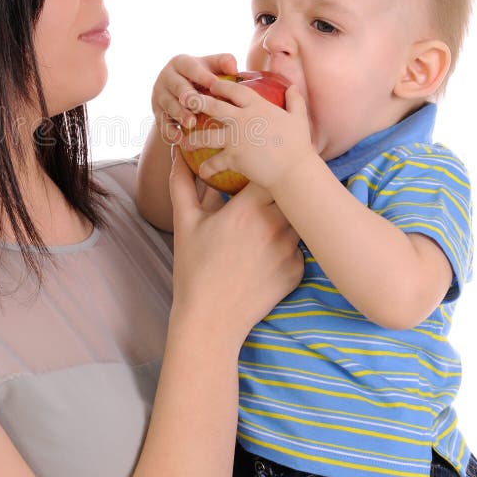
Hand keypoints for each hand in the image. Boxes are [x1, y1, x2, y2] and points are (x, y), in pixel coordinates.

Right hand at [152, 53, 237, 144]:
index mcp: (180, 62)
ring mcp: (159, 95)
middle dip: (187, 96)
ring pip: (168, 105)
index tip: (214, 84)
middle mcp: (166, 77)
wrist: (181, 93)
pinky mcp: (157, 112)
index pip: (189, 67)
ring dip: (179, 114)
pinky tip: (180, 140)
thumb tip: (233, 68)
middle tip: (198, 105)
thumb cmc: (203, 77)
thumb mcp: (212, 67)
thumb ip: (224, 62)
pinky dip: (170, 132)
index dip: (201, 75)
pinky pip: (162, 123)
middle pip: (176, 86)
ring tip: (191, 123)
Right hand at [168, 147, 303, 343]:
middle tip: (263, 196)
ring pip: (297, 219)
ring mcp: (290, 249)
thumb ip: (182, 184)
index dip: (265, 169)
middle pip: (289, 193)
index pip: (270, 172)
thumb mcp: (185, 223)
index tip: (257, 171)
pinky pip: (299, 247)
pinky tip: (266, 255)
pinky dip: (287, 245)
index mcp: (247, 209)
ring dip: (286, 217)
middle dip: (278, 192)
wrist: (211, 320)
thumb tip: (178, 157)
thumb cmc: (194, 269)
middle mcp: (274, 225)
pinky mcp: (297, 271)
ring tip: (264, 226)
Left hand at [179, 79, 314, 191]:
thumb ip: (295, 101)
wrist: (294, 171)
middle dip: (197, 102)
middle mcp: (242, 119)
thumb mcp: (299, 118)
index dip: (221, 86)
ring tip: (184, 141)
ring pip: (206, 135)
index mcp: (257, 106)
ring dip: (193, 138)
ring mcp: (235, 138)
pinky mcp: (233, 157)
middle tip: (186, 101)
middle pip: (213, 106)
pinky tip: (202, 172)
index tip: (212, 85)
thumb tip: (292, 87)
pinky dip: (207, 168)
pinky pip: (214, 162)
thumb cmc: (299, 145)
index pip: (234, 90)